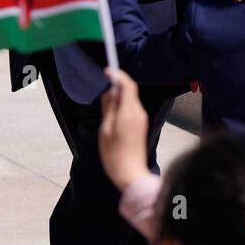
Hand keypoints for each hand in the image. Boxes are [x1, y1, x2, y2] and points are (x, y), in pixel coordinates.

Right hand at [98, 69, 149, 190]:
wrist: (130, 173)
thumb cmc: (114, 154)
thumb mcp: (105, 130)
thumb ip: (109, 108)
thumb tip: (110, 92)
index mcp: (129, 112)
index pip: (128, 85)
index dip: (118, 75)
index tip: (107, 70)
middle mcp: (138, 113)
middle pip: (130, 91)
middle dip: (117, 86)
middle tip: (103, 89)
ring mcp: (141, 119)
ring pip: (130, 100)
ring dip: (119, 97)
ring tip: (105, 105)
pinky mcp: (140, 125)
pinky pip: (131, 108)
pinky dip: (122, 105)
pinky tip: (112, 114)